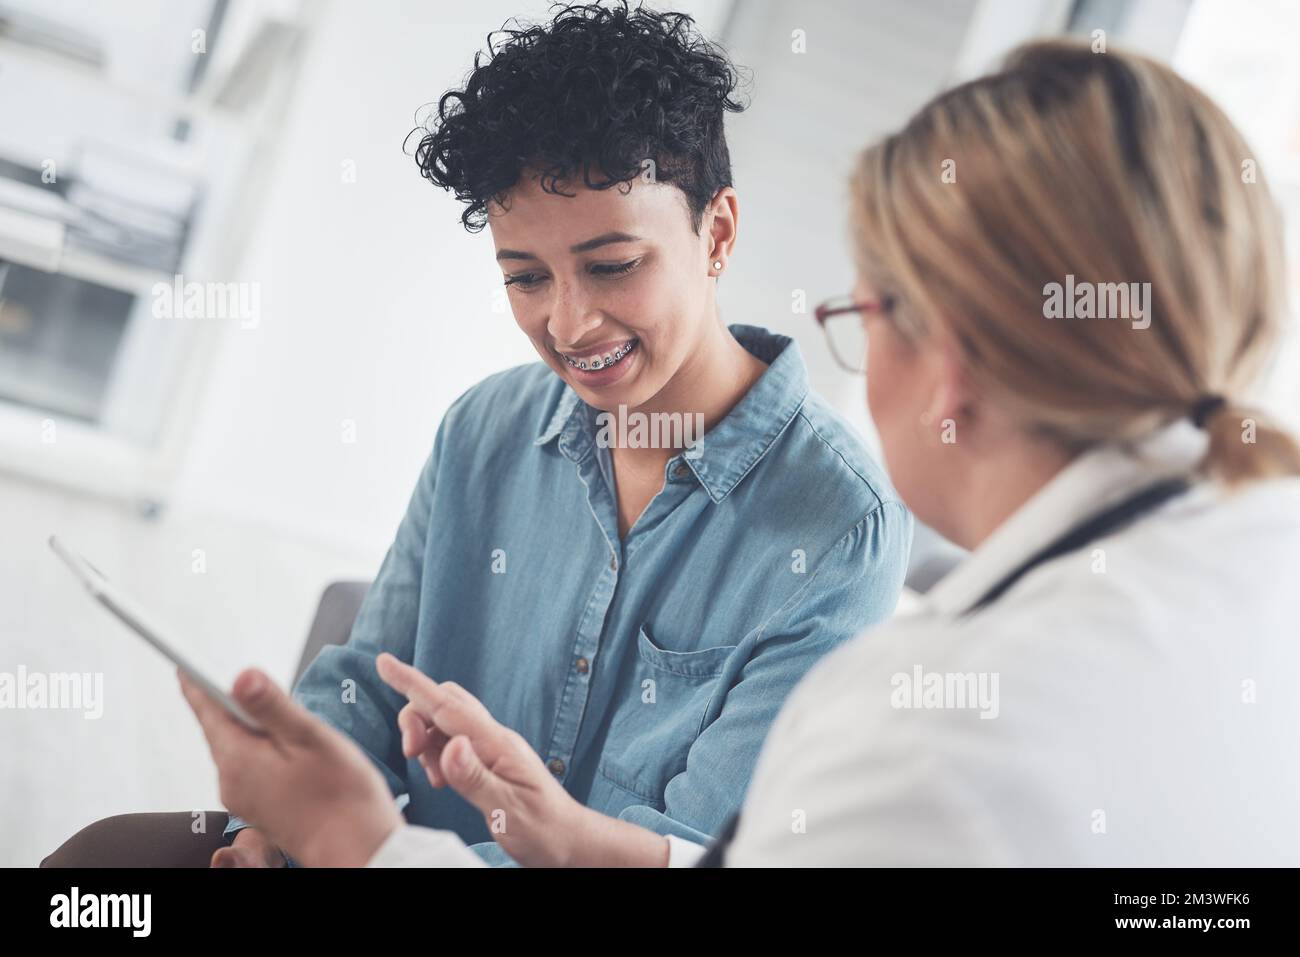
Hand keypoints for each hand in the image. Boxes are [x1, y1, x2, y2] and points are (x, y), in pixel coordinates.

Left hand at [178, 667, 401, 867]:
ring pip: (236, 748)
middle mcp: (231, 782)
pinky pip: (248, 767)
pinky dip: (259, 748)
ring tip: (275, 714)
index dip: (196, 685)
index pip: (208, 712)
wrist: (357, 849)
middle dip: (228, 704)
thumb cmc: (342, 795)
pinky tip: (285, 747)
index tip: (183, 666)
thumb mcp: (310, 738)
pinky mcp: (259, 808)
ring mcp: (243, 799)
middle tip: (239, 681)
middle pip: (221, 730)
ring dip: (249, 728)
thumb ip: (272, 707)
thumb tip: (241, 676)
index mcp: (239, 760)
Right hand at [375, 652, 587, 866]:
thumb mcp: (506, 809)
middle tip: (411, 755)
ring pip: (445, 722)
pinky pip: (452, 741)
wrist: (569, 841)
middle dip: (415, 717)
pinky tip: (441, 779)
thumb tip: (450, 745)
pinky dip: (436, 753)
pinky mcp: (488, 761)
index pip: (446, 705)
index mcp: (496, 744)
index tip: (384, 662)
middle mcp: (493, 738)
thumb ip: (474, 778)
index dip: (412, 683)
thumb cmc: (543, 829)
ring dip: (425, 740)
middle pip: (443, 703)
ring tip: (433, 779)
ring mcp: (491, 748)